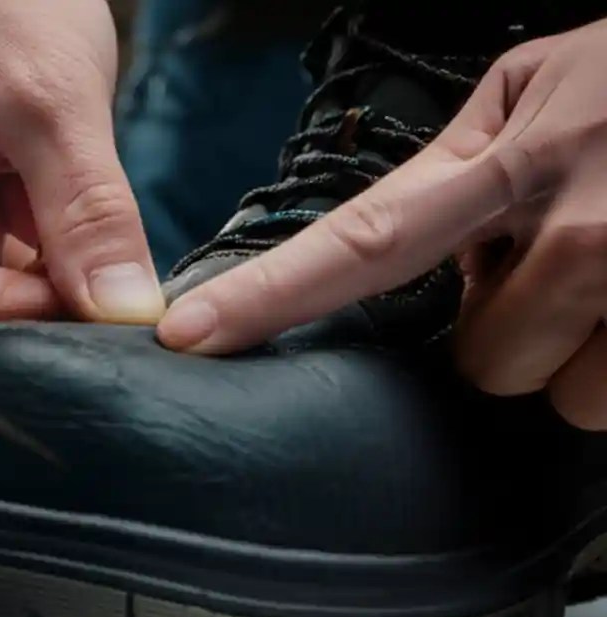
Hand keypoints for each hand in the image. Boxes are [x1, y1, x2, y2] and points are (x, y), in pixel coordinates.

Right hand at [0, 0, 163, 340]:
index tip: (86, 304)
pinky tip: (44, 208)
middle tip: (98, 272)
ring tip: (65, 210)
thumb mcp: (55, 104)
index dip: (3, 312)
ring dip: (26, 276)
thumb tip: (124, 313)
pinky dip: (22, 259)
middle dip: (18, 297)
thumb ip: (88, 214)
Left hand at [158, 21, 606, 428]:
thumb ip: (460, 167)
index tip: (184, 336)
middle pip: (482, 362)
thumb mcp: (543, 86)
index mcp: (509, 160)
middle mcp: (571, 224)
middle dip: (514, 331)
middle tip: (564, 265)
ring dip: (588, 351)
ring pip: (568, 396)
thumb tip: (397, 249)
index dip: (266, 296)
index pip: (359, 241)